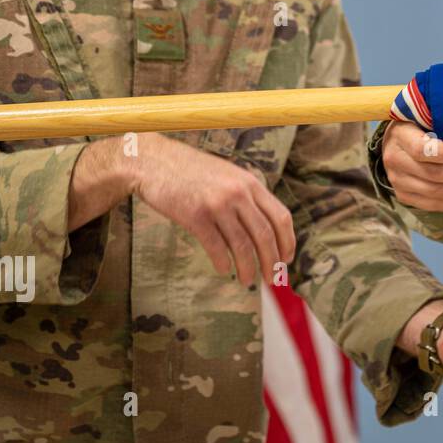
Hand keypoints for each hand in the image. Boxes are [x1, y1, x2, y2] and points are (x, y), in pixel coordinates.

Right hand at [128, 133, 295, 285]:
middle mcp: (239, 193)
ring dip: (248, 267)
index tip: (287, 259)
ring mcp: (218, 204)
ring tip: (248, 280)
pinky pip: (216, 246)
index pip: (280, 217)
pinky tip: (224, 269)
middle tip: (273, 279)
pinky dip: (223, 262)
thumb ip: (247, 196)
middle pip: (265, 235)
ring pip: (242, 245)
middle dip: (272, 261)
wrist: (154, 161)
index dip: (287, 241)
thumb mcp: (229, 175)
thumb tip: (265, 230)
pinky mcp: (195, 216)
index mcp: (251, 183)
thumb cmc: (192, 171)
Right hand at [381, 121, 442, 211]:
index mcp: (400, 136)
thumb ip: (442, 118)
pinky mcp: (406, 197)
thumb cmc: (417, 123)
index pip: (421, 149)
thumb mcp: (423, 113)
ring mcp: (400, 182)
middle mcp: (396, 162)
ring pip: (437, 193)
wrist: (394, 143)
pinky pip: (436, 205)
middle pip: (434, 174)